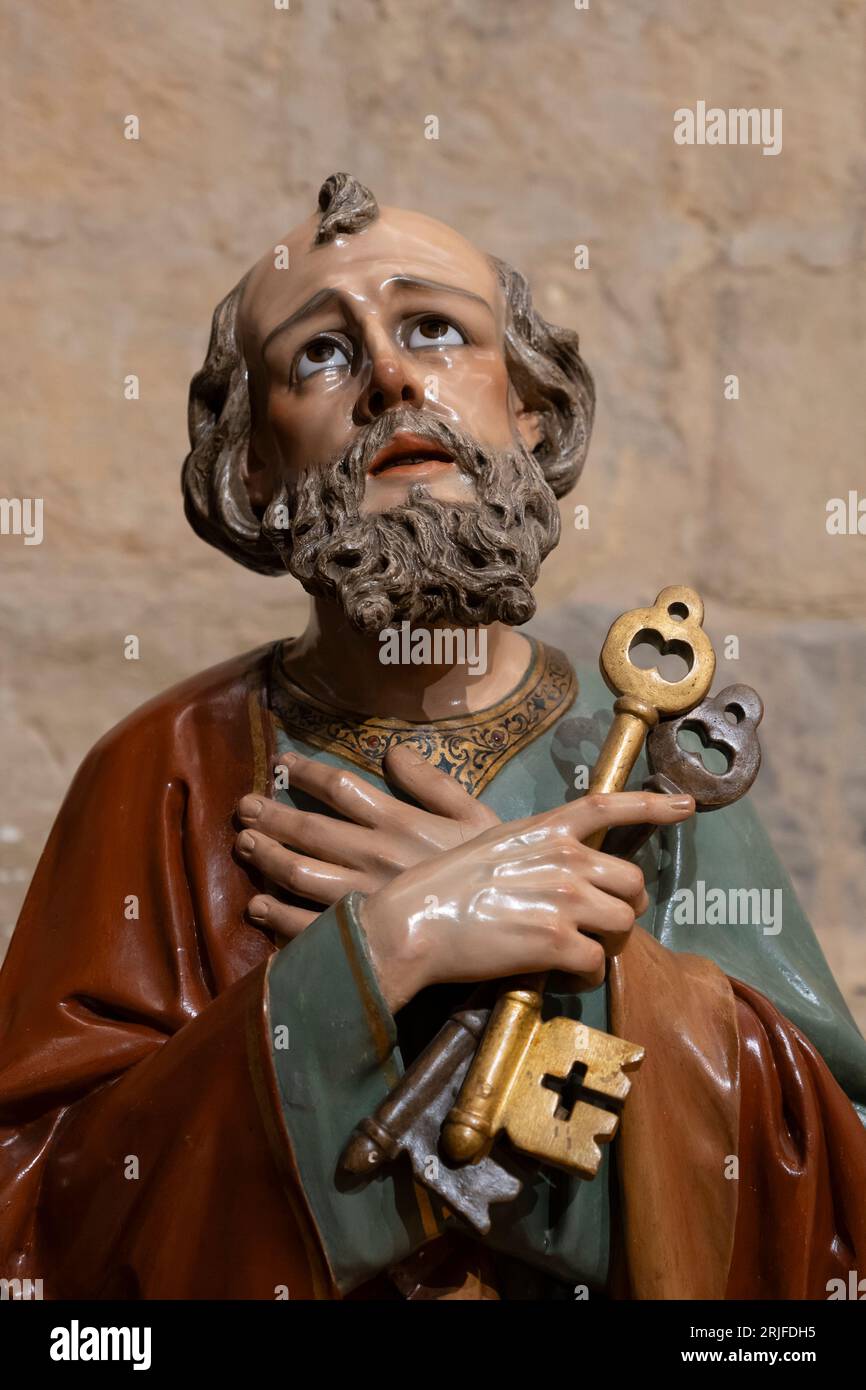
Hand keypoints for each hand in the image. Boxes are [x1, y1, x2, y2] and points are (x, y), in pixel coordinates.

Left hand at [235, 744, 499, 937]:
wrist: (516, 925)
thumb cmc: (498, 871)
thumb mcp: (476, 815)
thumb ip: (432, 783)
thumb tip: (392, 750)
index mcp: (400, 822)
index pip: (341, 789)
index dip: (306, 774)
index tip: (283, 764)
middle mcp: (375, 856)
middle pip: (309, 830)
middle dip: (271, 817)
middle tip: (243, 808)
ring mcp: (365, 898)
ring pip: (300, 875)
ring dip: (266, 860)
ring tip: (243, 847)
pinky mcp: (366, 936)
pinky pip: (311, 928)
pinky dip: (278, 919)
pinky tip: (256, 908)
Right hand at [357, 790, 694, 1012]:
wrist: (414, 921)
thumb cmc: (441, 886)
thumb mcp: (491, 845)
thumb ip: (534, 850)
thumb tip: (558, 871)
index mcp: (546, 830)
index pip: (609, 807)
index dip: (652, 806)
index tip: (687, 806)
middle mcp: (565, 860)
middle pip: (633, 883)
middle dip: (624, 906)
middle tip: (600, 923)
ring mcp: (565, 901)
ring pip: (623, 925)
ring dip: (605, 943)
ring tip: (573, 951)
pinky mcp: (557, 943)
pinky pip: (597, 964)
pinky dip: (583, 975)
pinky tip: (558, 974)